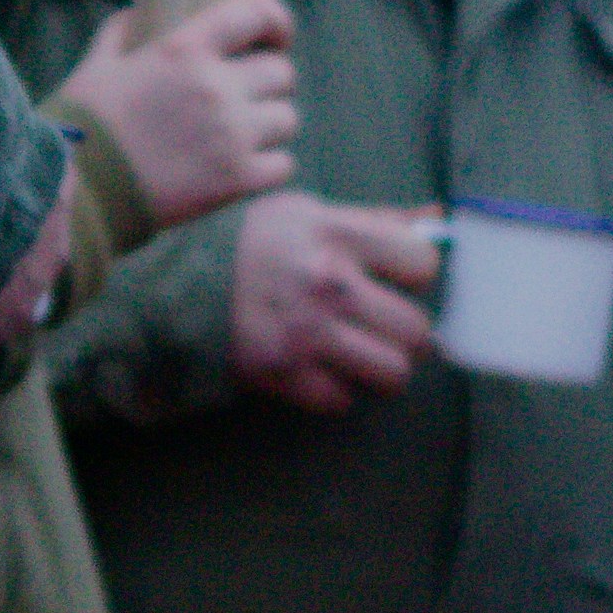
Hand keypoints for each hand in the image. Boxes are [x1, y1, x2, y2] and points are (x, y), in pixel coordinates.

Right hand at [59, 0, 297, 227]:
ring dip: (270, 124)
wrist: (76, 194)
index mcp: (184, 49)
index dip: (275, 22)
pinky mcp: (237, 180)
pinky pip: (283, 164)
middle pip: (281, 72)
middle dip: (268, 81)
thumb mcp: (98, 64)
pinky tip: (245, 166)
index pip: (257, 14)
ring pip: (287, 119)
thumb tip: (138, 15)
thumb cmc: (81, 126)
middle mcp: (216, 87)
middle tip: (251, 94)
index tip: (275, 36)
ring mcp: (231, 135)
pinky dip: (268, 165)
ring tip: (245, 133)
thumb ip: (122, 33)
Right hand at [231, 191, 441, 411]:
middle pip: (416, 330)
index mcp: (337, 236)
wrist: (176, 282)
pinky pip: (342, 400)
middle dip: (406, 332)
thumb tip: (436, 217)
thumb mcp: (309, 212)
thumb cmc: (254, 242)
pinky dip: (336, 390)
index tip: (396, 276)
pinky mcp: (284, 374)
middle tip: (385, 327)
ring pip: (391, 373)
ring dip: (381, 367)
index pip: (423, 264)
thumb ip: (376, 219)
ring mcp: (306, 334)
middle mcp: (327, 285)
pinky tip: (321, 367)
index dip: (415, 272)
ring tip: (362, 352)